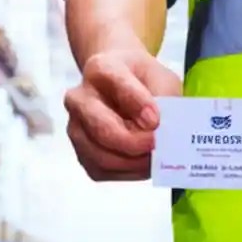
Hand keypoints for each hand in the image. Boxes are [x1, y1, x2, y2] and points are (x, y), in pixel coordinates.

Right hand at [64, 49, 181, 180]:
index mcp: (100, 69)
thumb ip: (165, 100)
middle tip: (158, 146)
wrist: (118, 83)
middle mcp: (79, 98)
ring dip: (134, 163)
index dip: (138, 104)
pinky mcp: (80, 152)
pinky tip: (144, 164)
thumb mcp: (161, 78)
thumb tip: (164, 133)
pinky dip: (127, 172)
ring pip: (102, 157)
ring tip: (156, 158)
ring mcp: (75, 127)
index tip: (155, 120)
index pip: (118, 85)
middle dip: (135, 143)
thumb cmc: (142, 80)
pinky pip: (102, 170)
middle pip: (103, 129)